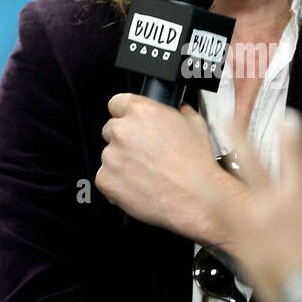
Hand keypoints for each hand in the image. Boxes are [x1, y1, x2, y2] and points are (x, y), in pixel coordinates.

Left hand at [96, 93, 243, 242]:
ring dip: (121, 162)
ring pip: (109, 155)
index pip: (117, 103)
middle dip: (124, 140)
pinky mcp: (105, 180)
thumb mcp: (195, 123)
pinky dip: (117, 183)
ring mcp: (111, 156)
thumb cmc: (196, 163)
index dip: (125, 114)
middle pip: (111, 129)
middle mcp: (122, 130)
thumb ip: (178, 110)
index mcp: (140, 111)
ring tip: (145, 173)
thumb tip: (176, 108)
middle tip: (144, 154)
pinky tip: (138, 185)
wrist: (196, 197)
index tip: (132, 124)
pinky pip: (105, 178)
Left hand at [201, 109, 301, 301]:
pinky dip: (205, 188)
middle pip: (293, 148)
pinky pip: (219, 202)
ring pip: (251, 162)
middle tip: (286, 124)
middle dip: (290, 133)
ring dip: (238, 138)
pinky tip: (195, 175)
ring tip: (228, 121)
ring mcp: (271, 203)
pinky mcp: (246, 227)